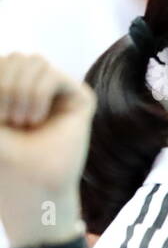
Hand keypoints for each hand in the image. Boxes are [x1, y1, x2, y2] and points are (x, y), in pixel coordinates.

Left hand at [0, 53, 95, 242]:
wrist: (34, 190)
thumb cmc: (6, 161)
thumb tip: (15, 61)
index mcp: (14, 88)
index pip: (2, 61)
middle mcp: (38, 87)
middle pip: (16, 57)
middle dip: (3, 85)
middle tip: (7, 120)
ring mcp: (59, 92)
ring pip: (33, 61)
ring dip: (19, 91)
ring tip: (22, 121)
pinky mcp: (79, 99)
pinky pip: (51, 74)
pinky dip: (36, 94)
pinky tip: (37, 119)